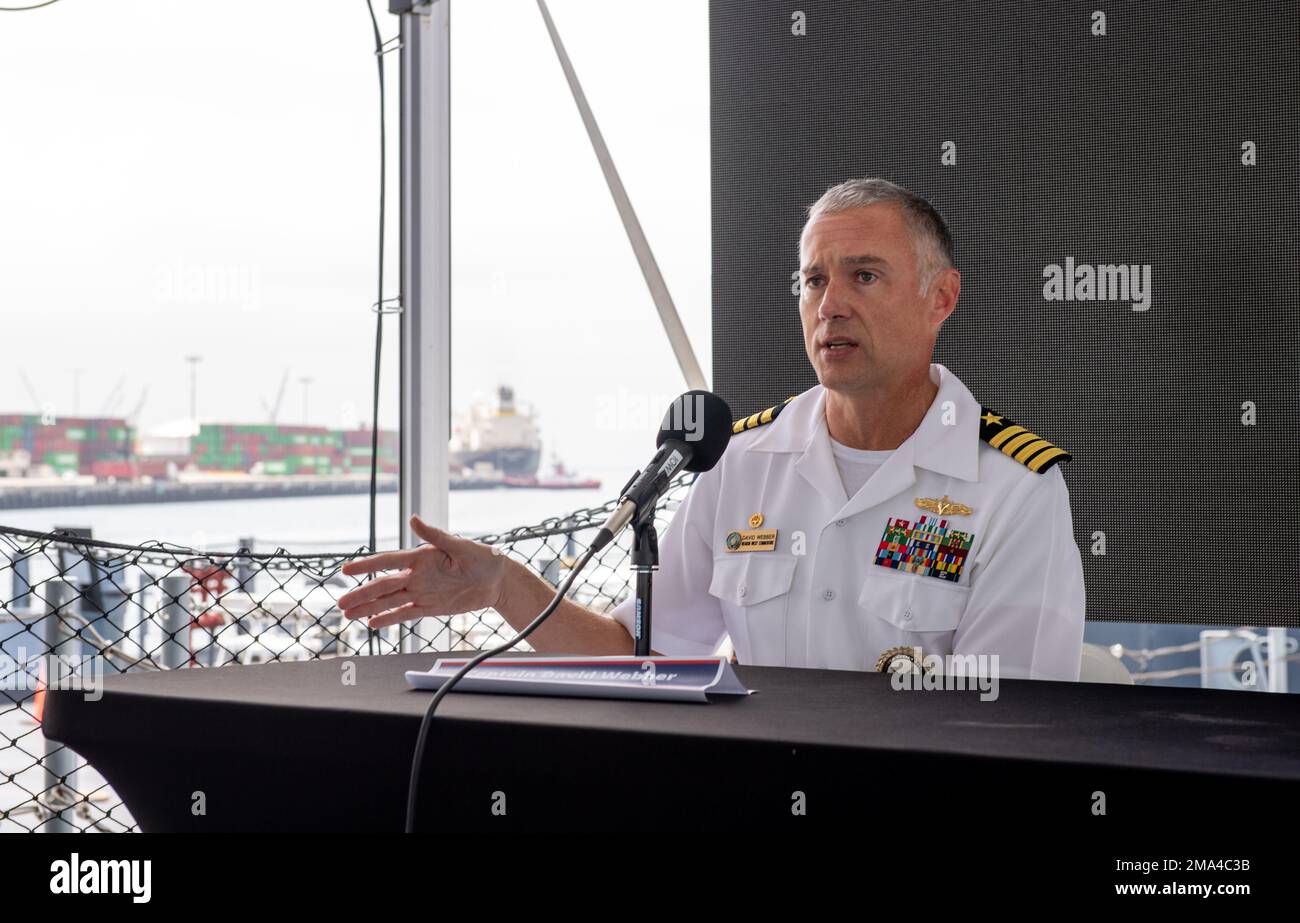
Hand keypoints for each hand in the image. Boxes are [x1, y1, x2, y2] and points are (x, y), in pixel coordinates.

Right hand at [337, 515, 512, 627]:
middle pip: (383, 586)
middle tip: (340, 603)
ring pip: (389, 602)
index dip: (367, 565)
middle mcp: (417, 575)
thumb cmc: (482, 557)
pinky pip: (406, 614)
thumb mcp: (460, 546)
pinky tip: (372, 624)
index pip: (388, 561)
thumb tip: (413, 518)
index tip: (346, 570)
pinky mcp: (431, 607)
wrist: (498, 581)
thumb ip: (435, 535)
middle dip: (361, 594)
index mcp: (421, 557)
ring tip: (348, 615)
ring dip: (369, 608)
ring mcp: (422, 592)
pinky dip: (389, 619)